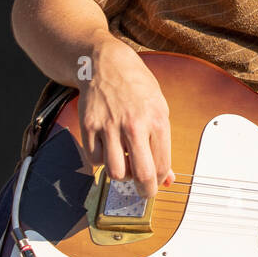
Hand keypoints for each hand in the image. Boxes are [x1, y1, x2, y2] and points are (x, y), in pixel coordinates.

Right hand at [77, 38, 172, 197]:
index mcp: (157, 120)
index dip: (160, 181)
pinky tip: (108, 150)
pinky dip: (101, 161)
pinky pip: (94, 159)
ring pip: (115, 172)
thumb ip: (163, 144)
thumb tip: (168, 178)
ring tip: (125, 166)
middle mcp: (134, 125)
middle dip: (145, 190)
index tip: (158, 184)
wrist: (107, 64)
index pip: (162, 165)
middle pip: (141, 174)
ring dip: (121, 176)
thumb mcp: (160, 109)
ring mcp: (109, 126)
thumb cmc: (137, 87)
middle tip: (144, 192)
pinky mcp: (88, 126)